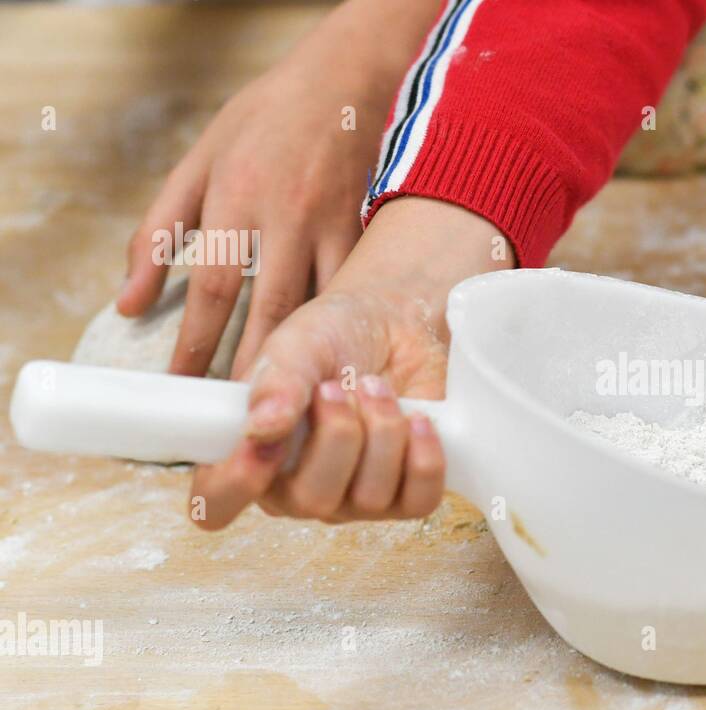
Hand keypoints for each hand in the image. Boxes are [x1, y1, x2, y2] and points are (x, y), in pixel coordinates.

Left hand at [117, 0, 443, 379]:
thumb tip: (127, 301)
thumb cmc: (263, 119)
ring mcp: (332, 225)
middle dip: (252, 369)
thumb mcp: (196, 161)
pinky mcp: (365, 231)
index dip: (196, 342)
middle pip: (269, 309)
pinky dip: (343, 330)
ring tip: (291, 408)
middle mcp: (285, 215)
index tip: (183, 386)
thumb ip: (158, 231)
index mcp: (234, 197)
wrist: (344, 80)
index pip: (211, 285)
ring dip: (303, 360)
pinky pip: (352, 290)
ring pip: (318, 307)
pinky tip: (337, 364)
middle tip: (243, 420)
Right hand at [189, 198, 512, 529]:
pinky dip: (424, 459)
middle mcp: (299, 488)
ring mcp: (355, 499)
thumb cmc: (335, 337)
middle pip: (311, 501)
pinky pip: (419, 502)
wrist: (397, 323)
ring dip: (382, 432)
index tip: (263, 444)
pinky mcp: (408, 495)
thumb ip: (275, 381)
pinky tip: (419, 419)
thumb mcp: (296, 344)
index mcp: (252, 456)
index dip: (235, 485)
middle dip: (336, 436)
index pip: (217, 504)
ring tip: (376, 387)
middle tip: (339, 386)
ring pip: (369, 498)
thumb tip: (260, 426)